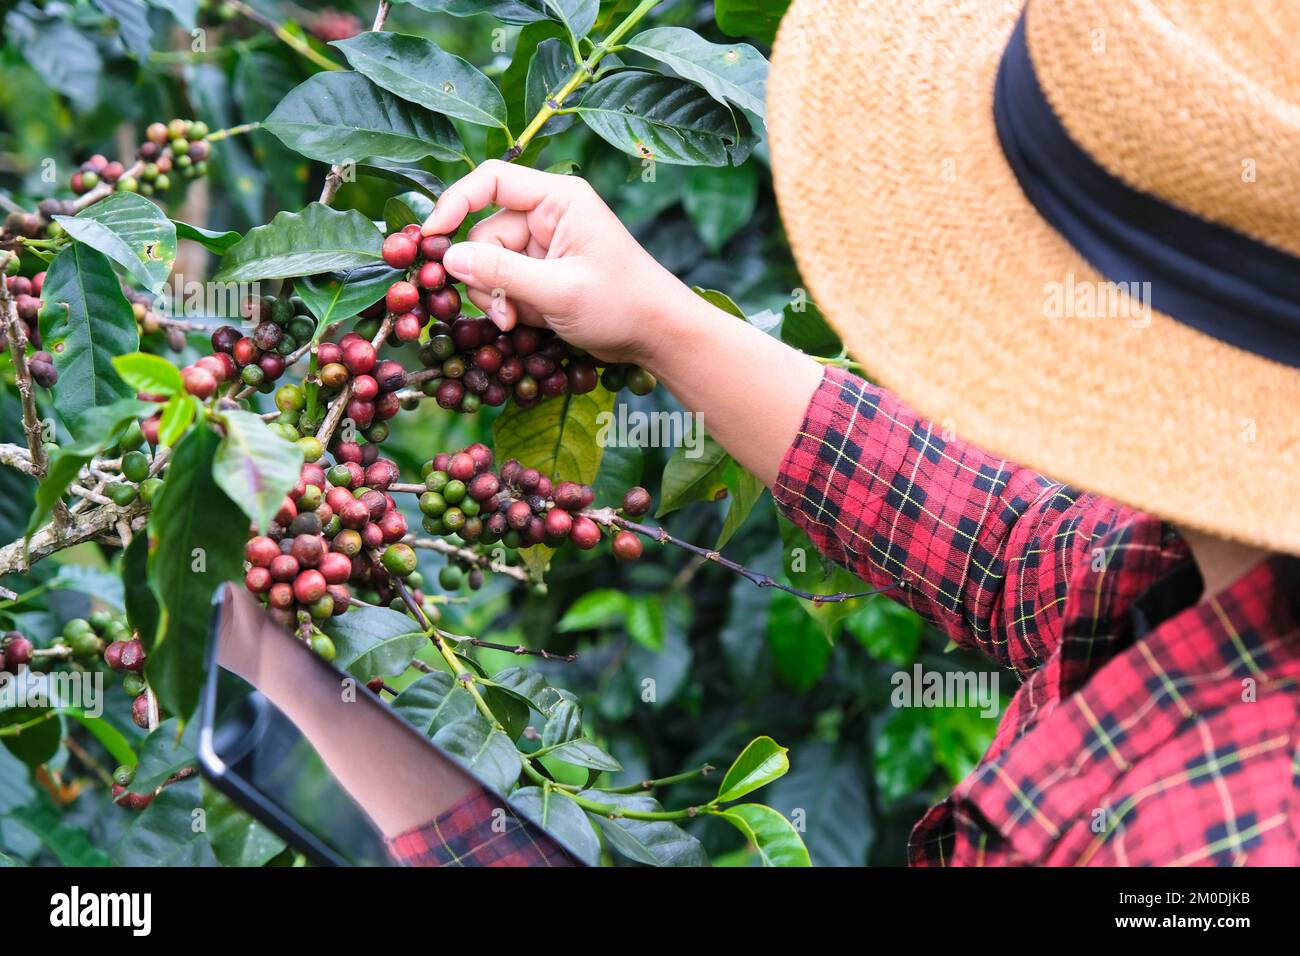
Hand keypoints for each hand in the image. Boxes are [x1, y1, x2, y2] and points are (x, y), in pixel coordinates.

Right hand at [421, 160, 698, 366]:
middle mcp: (547, 215)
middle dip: (483, 276)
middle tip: (501, 313)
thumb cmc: (622, 304)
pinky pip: (503, 283)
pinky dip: (507, 305)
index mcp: (558, 199)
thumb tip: (447, 258)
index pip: (491, 180)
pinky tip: (524, 324)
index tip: (430, 238)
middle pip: (483, 234)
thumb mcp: (558, 290)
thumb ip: (501, 272)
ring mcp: (542, 246)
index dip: (454, 203)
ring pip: (488, 264)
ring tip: (515, 322)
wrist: (656, 335)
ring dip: (493, 296)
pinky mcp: (541, 273)